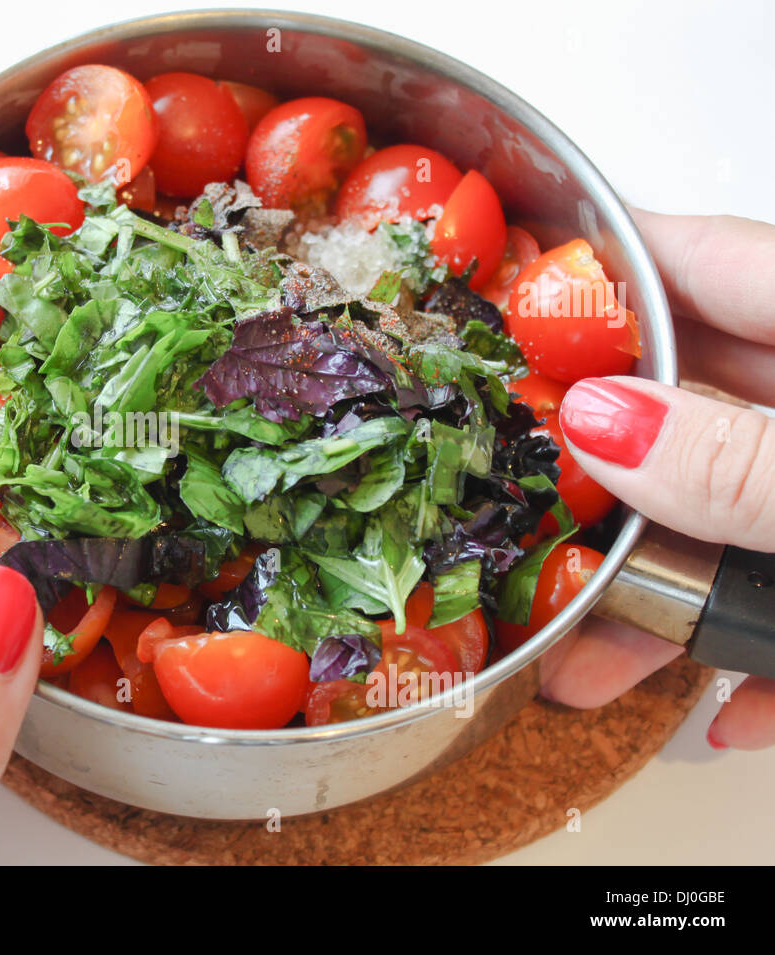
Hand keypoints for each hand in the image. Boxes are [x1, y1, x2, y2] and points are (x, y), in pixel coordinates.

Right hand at [539, 210, 774, 750]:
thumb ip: (744, 466)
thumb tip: (600, 425)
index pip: (701, 261)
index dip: (592, 260)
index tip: (491, 281)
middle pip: (689, 409)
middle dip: (592, 477)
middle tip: (505, 507)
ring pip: (725, 518)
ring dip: (659, 598)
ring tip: (587, 660)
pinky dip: (751, 654)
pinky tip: (729, 707)